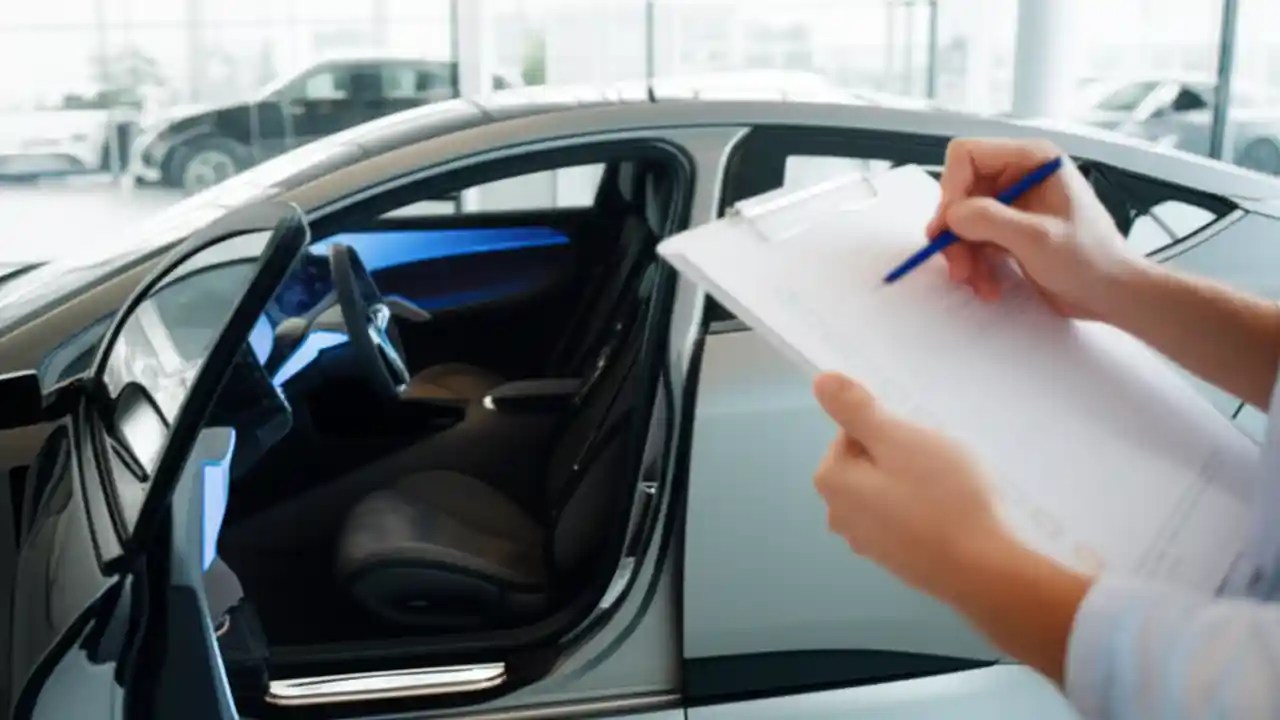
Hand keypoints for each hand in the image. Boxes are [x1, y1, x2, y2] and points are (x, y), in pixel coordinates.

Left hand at [811, 372, 1014, 602]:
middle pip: (867, 462)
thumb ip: (856, 410)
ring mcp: (864, 541)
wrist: (980, 569)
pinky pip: (901, 517)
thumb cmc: (940, 497)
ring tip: (946, 491)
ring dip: (913, 483)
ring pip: (886, 489)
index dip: (891, 430)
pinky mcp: (892, 559)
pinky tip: (948, 515)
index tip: (919, 444)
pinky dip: (921, 510)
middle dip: (901, 456)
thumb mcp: (899, 440)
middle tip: (936, 466)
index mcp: (831, 480)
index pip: (853, 431)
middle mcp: (837, 513)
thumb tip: (820, 381)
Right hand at [929, 138, 1132, 319]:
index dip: (952, 188)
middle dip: (956, 232)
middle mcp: (1018, 174)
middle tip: (959, 268)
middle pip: (959, 191)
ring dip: (962, 254)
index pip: (968, 154)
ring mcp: (1012, 203)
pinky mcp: (1008, 229)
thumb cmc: (1087, 260)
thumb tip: (950, 215)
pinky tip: (988, 286)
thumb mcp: (1036, 238)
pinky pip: (972, 239)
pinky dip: (974, 264)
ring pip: (961, 220)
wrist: (1110, 294)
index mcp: (1032, 159)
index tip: (951, 227)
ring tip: (976, 283)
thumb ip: (989, 220)